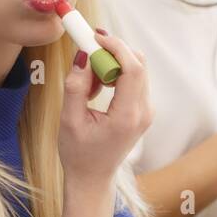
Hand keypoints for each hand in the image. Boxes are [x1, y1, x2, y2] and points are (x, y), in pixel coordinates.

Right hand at [58, 28, 152, 185]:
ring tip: (88, 82)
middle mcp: (143, 112)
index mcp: (127, 116)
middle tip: (88, 52)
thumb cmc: (79, 154)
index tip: (95, 37)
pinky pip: (134, 80)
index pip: (132, 69)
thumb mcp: (69, 120)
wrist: (93, 178)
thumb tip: (83, 55)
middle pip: (138, 64)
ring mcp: (146, 111)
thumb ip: (76, 86)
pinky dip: (116, 75)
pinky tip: (97, 89)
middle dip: (113, 51)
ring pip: (136, 69)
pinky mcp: (143, 110)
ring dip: (112, 64)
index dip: (116, 47)